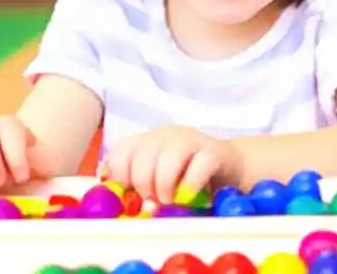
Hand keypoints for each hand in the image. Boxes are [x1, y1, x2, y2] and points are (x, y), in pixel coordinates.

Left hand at [102, 125, 242, 204]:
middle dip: (144, 186)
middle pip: (142, 159)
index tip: (130, 194)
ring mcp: (190, 140)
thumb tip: (106, 184)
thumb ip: (133, 180)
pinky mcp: (213, 152)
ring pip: (167, 161)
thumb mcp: (156, 176)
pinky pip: (197, 167)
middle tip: (154, 200)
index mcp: (146, 140)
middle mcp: (164, 135)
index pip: (120, 152)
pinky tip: (187, 197)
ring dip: (165, 187)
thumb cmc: (187, 176)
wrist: (231, 166)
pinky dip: (189, 187)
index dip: (120, 177)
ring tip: (170, 200)